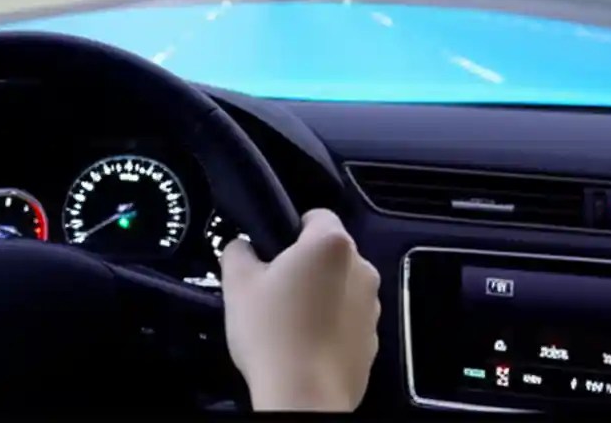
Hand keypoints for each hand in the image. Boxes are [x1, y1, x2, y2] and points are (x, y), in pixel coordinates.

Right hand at [220, 208, 379, 411]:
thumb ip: (237, 250)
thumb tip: (242, 246)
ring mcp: (372, 306)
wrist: (304, 396)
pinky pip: (348, 319)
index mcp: (332, 244)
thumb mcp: (237, 283)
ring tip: (289, 320)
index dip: (291, 229)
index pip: (316, 215)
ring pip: (341, 286)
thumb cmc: (271, 333)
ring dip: (320, 294)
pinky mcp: (373, 340)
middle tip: (273, 288)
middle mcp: (362, 269)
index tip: (273, 252)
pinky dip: (331, 324)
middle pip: (330, 253)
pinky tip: (305, 342)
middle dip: (305, 264)